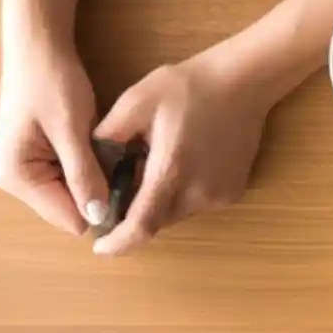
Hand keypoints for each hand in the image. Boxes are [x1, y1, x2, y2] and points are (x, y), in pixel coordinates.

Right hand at [0, 37, 108, 234]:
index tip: (129, 191)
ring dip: (98, 182)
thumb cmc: (50, 82)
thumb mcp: (71, 129)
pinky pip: (75, 180)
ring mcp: (29, 172)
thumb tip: (98, 218)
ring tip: (118, 160)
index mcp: (16, 177)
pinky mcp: (42, 162)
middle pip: (72, 209)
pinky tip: (107, 155)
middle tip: (127, 172)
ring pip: (77, 196)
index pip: (68, 218)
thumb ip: (84, 175)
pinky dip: (93, 171)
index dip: (100, 209)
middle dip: (99, 195)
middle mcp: (16, 182)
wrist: (39, 48)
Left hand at [91, 53, 272, 255]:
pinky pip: (198, 205)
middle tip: (127, 181)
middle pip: (158, 220)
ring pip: (178, 214)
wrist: (242, 84)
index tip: (101, 248)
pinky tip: (184, 163)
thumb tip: (90, 168)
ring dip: (160, 201)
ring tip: (156, 166)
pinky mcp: (232, 194)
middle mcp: (199, 193)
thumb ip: (108, 137)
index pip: (142, 224)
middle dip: (137, 211)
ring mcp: (219, 196)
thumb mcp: (135, 102)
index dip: (119, 242)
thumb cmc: (186, 88)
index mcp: (171, 172)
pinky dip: (182, 194)